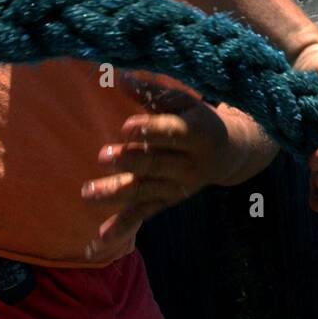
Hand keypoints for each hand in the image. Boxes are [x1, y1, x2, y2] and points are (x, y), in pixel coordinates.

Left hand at [80, 75, 233, 260]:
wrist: (230, 152)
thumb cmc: (197, 118)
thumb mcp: (184, 101)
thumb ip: (153, 93)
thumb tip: (120, 78)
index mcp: (198, 134)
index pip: (173, 133)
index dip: (151, 130)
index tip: (127, 127)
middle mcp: (191, 164)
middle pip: (157, 164)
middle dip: (130, 161)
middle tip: (102, 156)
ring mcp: (179, 187)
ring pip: (144, 191)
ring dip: (115, 193)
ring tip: (87, 193)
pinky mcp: (167, 201)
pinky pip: (142, 215)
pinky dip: (121, 226)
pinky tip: (98, 240)